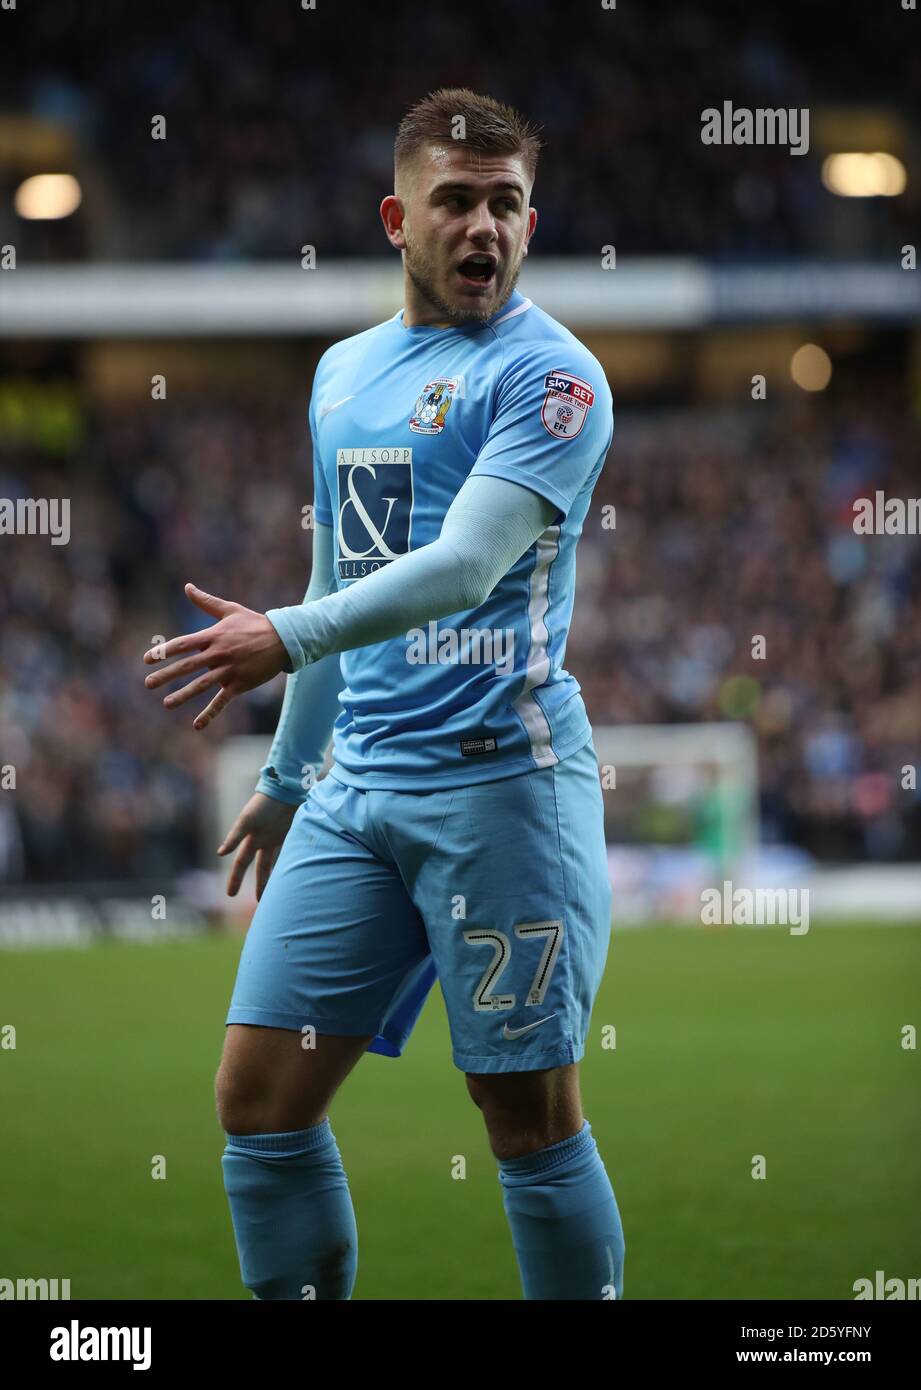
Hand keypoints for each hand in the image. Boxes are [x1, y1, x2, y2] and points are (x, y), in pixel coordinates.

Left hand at [143, 583, 288, 729]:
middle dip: (166, 675)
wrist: (284, 639)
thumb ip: (206, 601)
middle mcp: (218, 654)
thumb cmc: (255, 623)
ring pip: (201, 685)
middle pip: (187, 666)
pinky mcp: (240, 684)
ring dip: (183, 695)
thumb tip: (187, 587)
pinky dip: (209, 713)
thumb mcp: (230, 609)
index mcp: (213, 636)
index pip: (182, 644)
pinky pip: (221, 701)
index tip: (147, 659)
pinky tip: (197, 725)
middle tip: (148, 684)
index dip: (163, 652)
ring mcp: (229, 670)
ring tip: (167, 704)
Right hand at [217, 792, 298, 898]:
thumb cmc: (264, 803)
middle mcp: (265, 840)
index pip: (241, 863)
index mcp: (252, 838)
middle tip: (260, 902)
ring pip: (277, 863)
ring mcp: (279, 838)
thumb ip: (235, 836)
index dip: (235, 878)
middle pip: (261, 867)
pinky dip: (291, 864)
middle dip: (260, 883)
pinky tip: (294, 875)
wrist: (286, 789)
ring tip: (279, 893)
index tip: (230, 895)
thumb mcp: (247, 820)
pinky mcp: (294, 834)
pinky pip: (292, 854)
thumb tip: (220, 853)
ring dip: (276, 877)